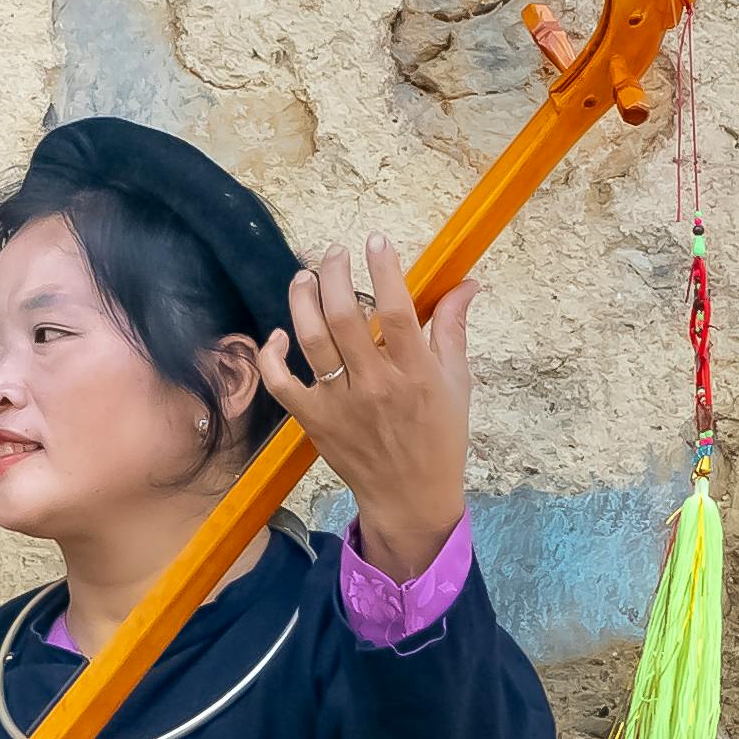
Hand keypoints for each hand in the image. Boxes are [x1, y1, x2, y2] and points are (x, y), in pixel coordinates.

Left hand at [264, 236, 474, 577]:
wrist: (410, 497)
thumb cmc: (439, 436)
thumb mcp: (457, 383)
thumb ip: (453, 329)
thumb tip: (466, 283)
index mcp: (416, 374)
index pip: (398, 311)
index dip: (384, 270)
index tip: (375, 241)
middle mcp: (375, 385)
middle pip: (343, 316)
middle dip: (334, 274)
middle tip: (334, 253)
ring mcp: (340, 403)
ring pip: (310, 339)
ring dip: (301, 299)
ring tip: (305, 276)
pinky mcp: (313, 420)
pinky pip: (281, 382)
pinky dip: (272, 355)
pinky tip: (279, 334)